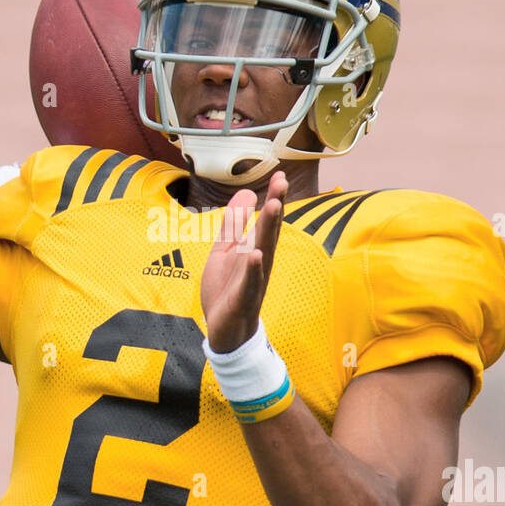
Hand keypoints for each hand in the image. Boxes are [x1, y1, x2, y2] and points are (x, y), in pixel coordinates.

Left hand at [200, 171, 287, 352]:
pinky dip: (253, 269)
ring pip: (264, 252)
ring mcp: (253, 280)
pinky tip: (255, 254)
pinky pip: (250, 283)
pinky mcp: (243, 299)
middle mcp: (259, 262)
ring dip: (269, 230)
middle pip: (269, 232)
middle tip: (281, 182)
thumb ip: (233, 224)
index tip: (279, 174)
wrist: (223, 330)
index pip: (266, 221)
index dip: (273, 198)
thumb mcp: (224, 250)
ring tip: (273, 206)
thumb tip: (247, 193)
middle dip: (275, 207)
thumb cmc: (227, 289)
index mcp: (254, 249)